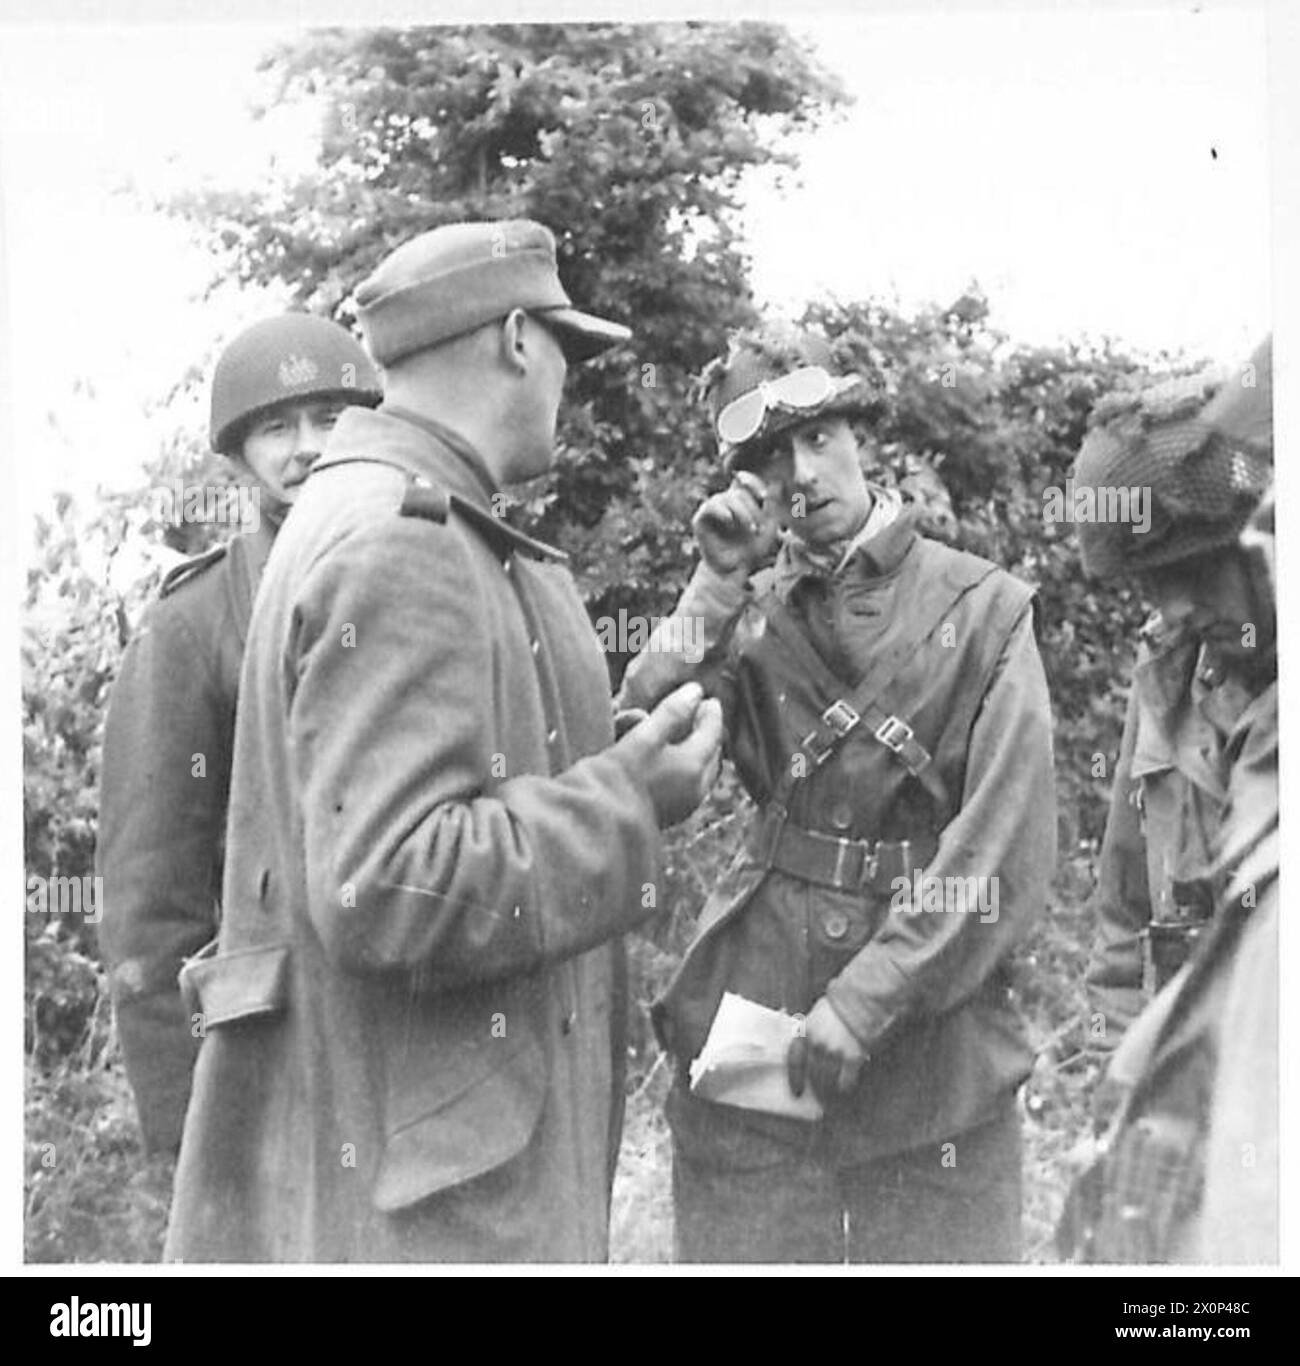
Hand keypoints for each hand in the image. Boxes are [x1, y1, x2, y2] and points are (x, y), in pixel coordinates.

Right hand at [610, 682, 723, 827]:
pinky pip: (682, 782)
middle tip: (699, 714)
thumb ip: (671, 713)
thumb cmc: (619, 777)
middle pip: (709, 753)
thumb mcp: (645, 737)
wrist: (598, 823)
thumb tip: (695, 691)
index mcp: (694, 766)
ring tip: (680, 734)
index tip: (709, 699)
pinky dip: (678, 766)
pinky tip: (664, 759)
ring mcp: (683, 804)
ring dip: (690, 749)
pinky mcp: (668, 812)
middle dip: (704, 732)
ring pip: (697, 769)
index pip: (712, 733)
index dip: (710, 713)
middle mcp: (695, 787)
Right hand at [691, 472, 780, 576]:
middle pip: (740, 493)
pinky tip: (730, 519)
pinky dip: (722, 511)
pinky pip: (710, 507)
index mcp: (742, 501)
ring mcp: (713, 509)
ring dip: (742, 512)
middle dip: (753, 509)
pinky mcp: (700, 519)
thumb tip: (778, 483)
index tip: (765, 496)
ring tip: (751, 529)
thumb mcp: (768, 528)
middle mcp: (726, 502)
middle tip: (759, 528)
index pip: (745, 481)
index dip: (753, 483)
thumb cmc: (752, 551)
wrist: (733, 572)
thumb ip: (772, 507)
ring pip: (728, 498)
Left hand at [787, 996, 866, 1101]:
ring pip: (827, 1081)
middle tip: (817, 1097)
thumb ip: (810, 1036)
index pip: (795, 1061)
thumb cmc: (837, 1009)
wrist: (860, 1002)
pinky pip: (846, 1081)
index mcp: (805, 1033)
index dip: (795, 1079)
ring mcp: (834, 1052)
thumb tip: (807, 1056)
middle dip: (814, 1087)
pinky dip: (844, 1087)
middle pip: (812, 1074)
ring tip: (830, 1098)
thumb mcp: (816, 1018)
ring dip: (828, 1091)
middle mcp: (817, 1044)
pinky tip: (845, 1089)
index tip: (796, 1092)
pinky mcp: (852, 1057)